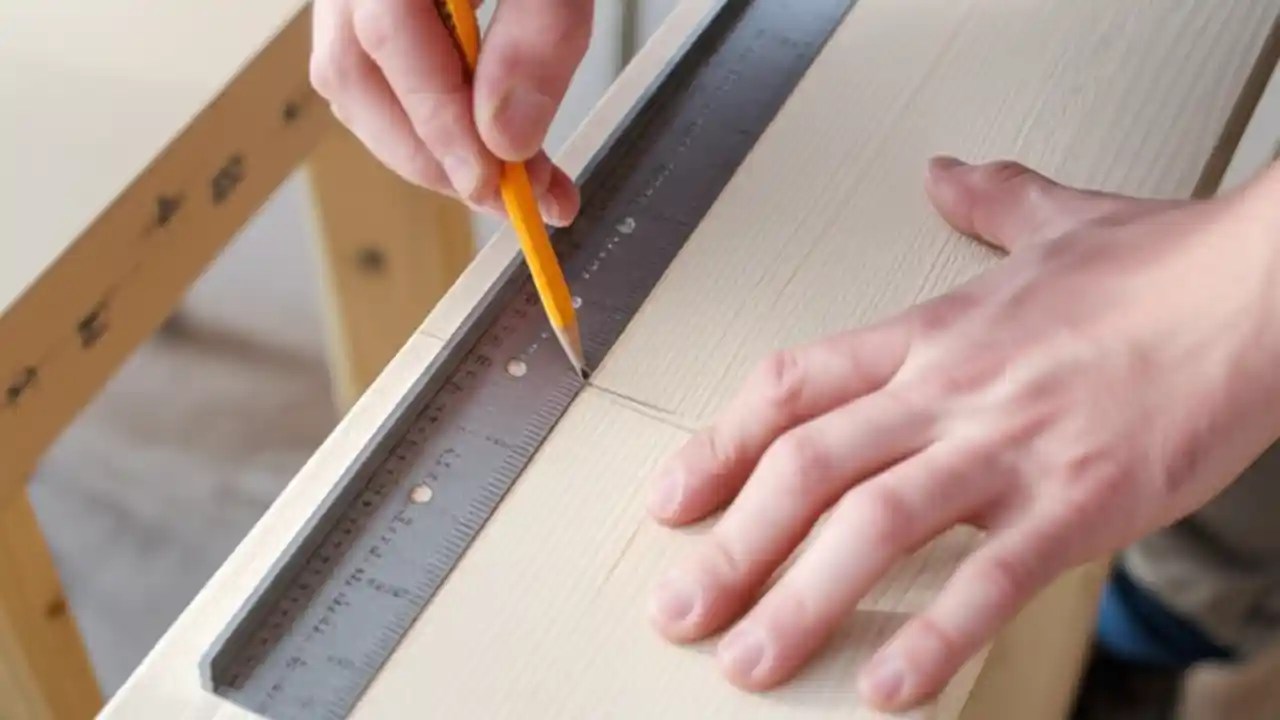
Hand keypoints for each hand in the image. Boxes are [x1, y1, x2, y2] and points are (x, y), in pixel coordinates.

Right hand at [310, 0, 590, 224]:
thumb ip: (540, 38)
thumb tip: (509, 140)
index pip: (386, 40)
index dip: (438, 124)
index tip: (494, 186)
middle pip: (352, 72)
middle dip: (427, 153)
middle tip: (503, 196)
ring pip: (350, 76)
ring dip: (417, 141)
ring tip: (493, 174)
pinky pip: (367, 61)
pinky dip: (416, 108)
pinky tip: (468, 130)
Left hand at [646, 158, 1279, 709]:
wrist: (1258, 290)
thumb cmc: (1160, 267)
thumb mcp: (1054, 223)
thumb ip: (989, 205)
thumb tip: (948, 174)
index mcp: (930, 334)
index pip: (793, 389)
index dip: (718, 448)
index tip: (672, 500)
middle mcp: (949, 391)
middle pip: (807, 468)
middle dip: (731, 547)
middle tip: (680, 610)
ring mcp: (1009, 448)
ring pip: (873, 525)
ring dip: (800, 601)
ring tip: (750, 664)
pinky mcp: (1078, 503)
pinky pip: (987, 579)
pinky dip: (932, 635)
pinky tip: (889, 687)